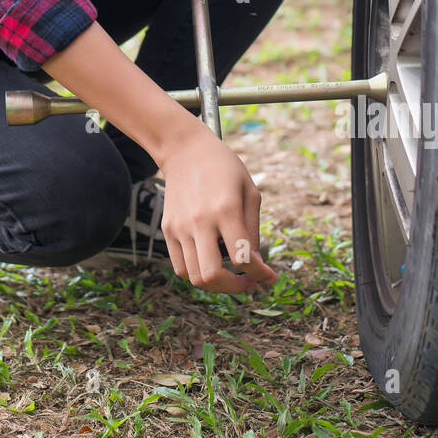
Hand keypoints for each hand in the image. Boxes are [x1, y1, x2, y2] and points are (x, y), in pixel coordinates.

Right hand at [159, 122, 276, 295]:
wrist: (185, 150)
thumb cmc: (224, 168)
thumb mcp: (249, 191)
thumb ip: (253, 230)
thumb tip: (256, 265)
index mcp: (225, 209)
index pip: (242, 258)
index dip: (260, 275)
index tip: (269, 277)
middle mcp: (200, 221)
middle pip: (212, 276)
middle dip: (235, 288)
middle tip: (248, 282)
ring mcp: (179, 227)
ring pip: (194, 277)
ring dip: (216, 284)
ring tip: (230, 273)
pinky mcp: (167, 229)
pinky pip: (181, 267)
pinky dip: (197, 274)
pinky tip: (211, 262)